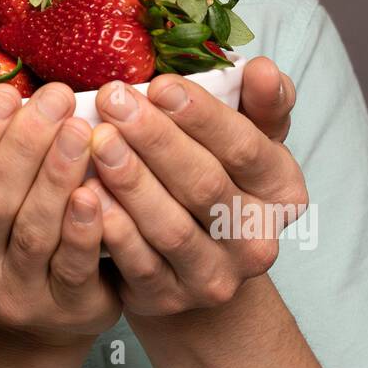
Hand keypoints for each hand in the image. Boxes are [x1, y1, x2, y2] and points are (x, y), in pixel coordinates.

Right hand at [0, 82, 121, 345]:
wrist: (31, 317)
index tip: (5, 94)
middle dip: (23, 144)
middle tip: (55, 98)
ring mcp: (16, 294)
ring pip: (33, 231)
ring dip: (56, 175)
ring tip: (80, 130)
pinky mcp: (64, 309)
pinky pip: (72, 267)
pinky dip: (82, 228)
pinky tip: (95, 191)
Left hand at [80, 56, 305, 317]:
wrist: (189, 262)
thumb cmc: (213, 179)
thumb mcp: (245, 138)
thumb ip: (260, 102)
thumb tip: (262, 68)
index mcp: (282, 192)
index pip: (246, 148)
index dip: (203, 116)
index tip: (160, 85)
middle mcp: (256, 241)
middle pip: (205, 185)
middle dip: (156, 140)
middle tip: (114, 100)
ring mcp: (214, 277)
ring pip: (170, 227)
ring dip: (131, 181)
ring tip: (97, 140)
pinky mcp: (169, 299)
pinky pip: (137, 263)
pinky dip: (111, 228)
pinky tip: (85, 193)